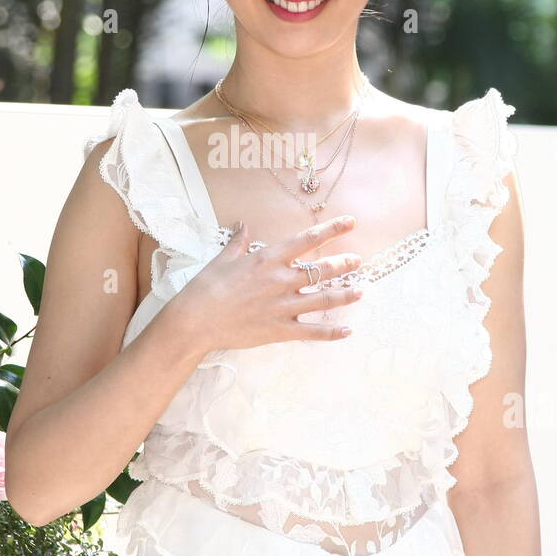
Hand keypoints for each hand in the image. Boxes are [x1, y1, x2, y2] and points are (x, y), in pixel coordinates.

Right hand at [171, 215, 364, 353]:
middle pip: (323, 269)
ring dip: (345, 294)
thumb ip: (239, 242)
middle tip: (358, 261)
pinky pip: (312, 331)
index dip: (332, 229)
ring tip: (361, 290)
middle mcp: (281, 280)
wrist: (195, 321)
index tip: (351, 222)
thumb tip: (243, 225)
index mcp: (269, 259)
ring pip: (324, 299)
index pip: (308, 240)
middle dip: (344, 264)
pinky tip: (347, 331)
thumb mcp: (223, 258)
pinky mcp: (280, 330)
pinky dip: (332, 332)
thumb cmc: (207, 287)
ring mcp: (283, 306)